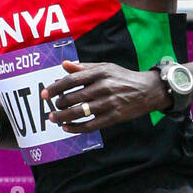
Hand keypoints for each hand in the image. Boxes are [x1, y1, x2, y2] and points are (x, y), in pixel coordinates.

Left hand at [40, 60, 169, 132]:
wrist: (147, 90)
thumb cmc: (122, 78)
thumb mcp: (105, 67)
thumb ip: (84, 67)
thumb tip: (64, 65)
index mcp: (100, 72)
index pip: (72, 80)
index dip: (56, 87)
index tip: (45, 93)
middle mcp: (104, 87)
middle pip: (73, 97)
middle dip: (58, 104)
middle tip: (51, 107)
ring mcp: (109, 103)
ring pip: (79, 112)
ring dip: (63, 117)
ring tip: (53, 118)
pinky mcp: (113, 117)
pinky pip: (90, 125)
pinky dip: (75, 128)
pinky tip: (66, 127)